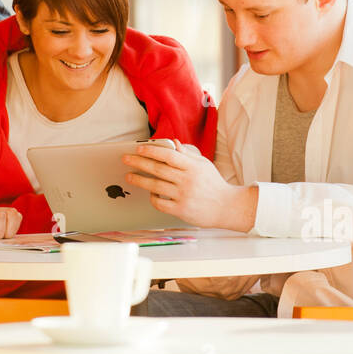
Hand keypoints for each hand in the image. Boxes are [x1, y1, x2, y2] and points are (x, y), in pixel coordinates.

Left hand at [122, 143, 257, 231]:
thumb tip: (173, 142)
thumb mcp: (203, 164)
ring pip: (155, 186)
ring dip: (139, 180)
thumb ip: (187, 154)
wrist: (227, 207)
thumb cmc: (213, 183)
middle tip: (125, 159)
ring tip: (129, 176)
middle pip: (158, 169)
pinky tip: (149, 193)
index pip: (168, 155)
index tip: (139, 148)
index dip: (152, 150)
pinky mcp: (181, 210)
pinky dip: (152, 197)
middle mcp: (187, 180)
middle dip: (139, 162)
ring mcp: (184, 196)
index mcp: (193, 166)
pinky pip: (160, 203)